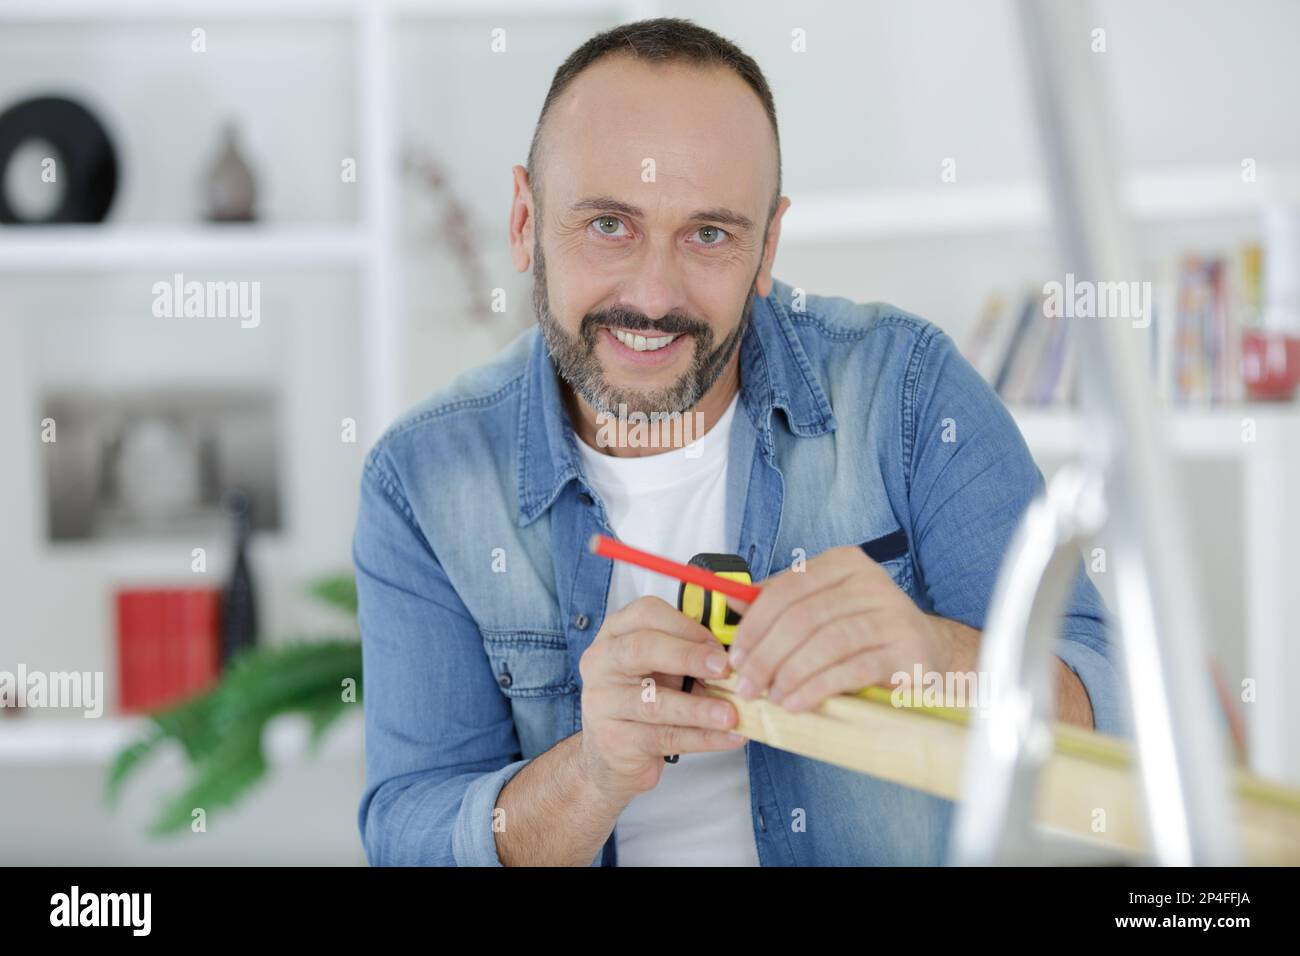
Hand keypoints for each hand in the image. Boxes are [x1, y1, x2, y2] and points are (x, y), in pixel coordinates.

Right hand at [576, 596, 745, 804]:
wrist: (610, 754)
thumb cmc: (641, 700)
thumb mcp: (661, 668)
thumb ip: (689, 656)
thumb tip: (734, 658)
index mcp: (615, 634)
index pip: (646, 614)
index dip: (687, 627)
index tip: (719, 645)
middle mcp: (602, 663)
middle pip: (642, 649)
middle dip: (689, 656)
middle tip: (726, 669)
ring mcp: (602, 703)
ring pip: (654, 702)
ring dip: (700, 708)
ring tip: (731, 714)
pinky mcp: (615, 741)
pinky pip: (664, 738)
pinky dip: (702, 738)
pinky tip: (727, 737)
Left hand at [727, 546, 970, 712]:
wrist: (928, 654)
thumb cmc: (865, 633)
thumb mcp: (823, 609)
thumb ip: (781, 604)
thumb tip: (733, 604)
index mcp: (844, 564)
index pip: (787, 588)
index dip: (755, 624)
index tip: (734, 655)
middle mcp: (871, 582)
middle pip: (803, 617)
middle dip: (766, 655)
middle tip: (746, 684)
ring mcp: (893, 616)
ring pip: (826, 642)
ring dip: (789, 674)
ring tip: (770, 697)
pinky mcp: (907, 652)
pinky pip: (852, 669)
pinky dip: (817, 688)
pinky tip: (796, 702)